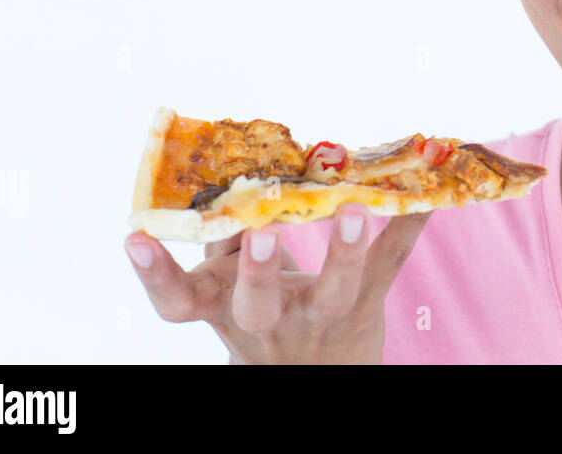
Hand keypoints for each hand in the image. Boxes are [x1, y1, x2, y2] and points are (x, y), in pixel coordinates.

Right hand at [124, 205, 431, 362]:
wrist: (316, 380)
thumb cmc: (266, 315)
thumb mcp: (231, 290)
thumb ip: (223, 243)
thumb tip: (220, 181)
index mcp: (224, 309)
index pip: (178, 301)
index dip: (154, 272)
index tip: (134, 235)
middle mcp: (270, 320)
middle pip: (258, 302)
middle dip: (256, 268)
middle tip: (260, 231)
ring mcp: (320, 317)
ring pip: (334, 291)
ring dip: (344, 249)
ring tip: (356, 209)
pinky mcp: (366, 307)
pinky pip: (390, 264)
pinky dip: (408, 226)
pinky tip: (427, 195)